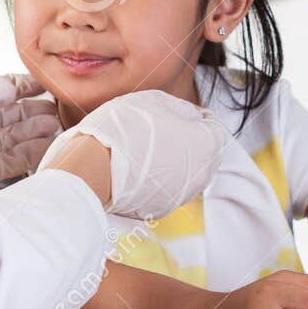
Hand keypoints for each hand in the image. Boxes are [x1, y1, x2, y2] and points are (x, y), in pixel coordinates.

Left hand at [0, 70, 59, 186]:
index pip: (2, 90)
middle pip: (12, 115)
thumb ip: (0, 84)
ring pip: (15, 137)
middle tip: (58, 110)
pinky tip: (48, 145)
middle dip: (36, 111)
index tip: (47, 87)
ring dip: (37, 131)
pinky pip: (13, 160)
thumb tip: (15, 88)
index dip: (25, 88)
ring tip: (56, 125)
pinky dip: (32, 153)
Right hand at [40, 90, 226, 217]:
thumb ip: (181, 108)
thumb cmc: (124, 129)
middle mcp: (201, 175)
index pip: (215, 128)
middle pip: (203, 153)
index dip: (197, 117)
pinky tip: (137, 166)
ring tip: (145, 147)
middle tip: (160, 129)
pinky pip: (166, 188)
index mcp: (206, 145)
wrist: (92, 168)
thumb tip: (191, 116)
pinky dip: (158, 178)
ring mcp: (181, 195)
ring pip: (185, 172)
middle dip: (188, 140)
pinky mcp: (161, 208)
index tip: (177, 113)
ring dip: (173, 160)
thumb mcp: (155, 100)